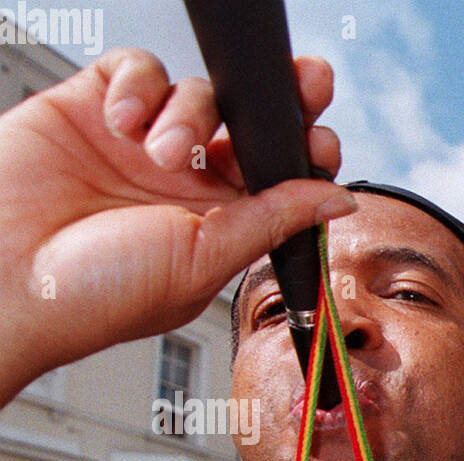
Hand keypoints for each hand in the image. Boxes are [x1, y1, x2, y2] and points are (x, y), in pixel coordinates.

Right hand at [0, 47, 353, 401]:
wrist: (5, 279)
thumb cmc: (98, 294)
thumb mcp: (204, 259)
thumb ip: (271, 219)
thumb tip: (337, 197)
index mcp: (220, 226)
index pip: (279, 177)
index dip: (307, 152)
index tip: (324, 138)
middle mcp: (184, 185)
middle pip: (249, 125)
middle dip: (283, 101)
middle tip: (308, 82)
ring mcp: (139, 145)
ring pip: (197, 95)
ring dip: (191, 113)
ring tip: (159, 152)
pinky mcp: (91, 110)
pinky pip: (137, 71)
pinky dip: (139, 85)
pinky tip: (121, 121)